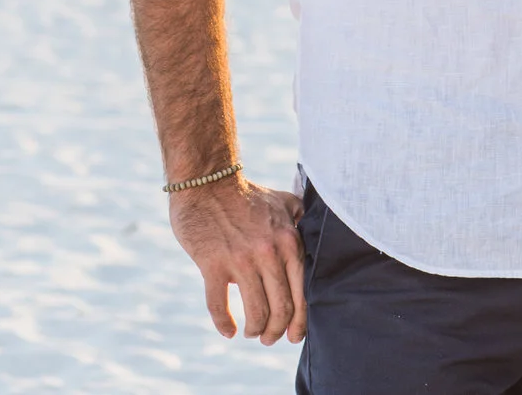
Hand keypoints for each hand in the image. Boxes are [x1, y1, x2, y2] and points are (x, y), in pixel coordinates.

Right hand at [166, 173, 305, 344]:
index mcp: (289, 242)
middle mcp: (269, 253)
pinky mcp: (213, 264)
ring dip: (255, 329)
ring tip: (252, 333)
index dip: (300, 320)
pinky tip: (229, 331)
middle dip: (276, 330)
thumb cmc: (246, 195)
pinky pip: (219, 304)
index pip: (302, 291)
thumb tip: (313, 228)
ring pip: (255, 310)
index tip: (294, 335)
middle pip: (281, 306)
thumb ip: (300, 218)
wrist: (208, 183)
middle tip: (269, 339)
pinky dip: (224, 323)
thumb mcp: (283, 202)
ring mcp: (241, 260)